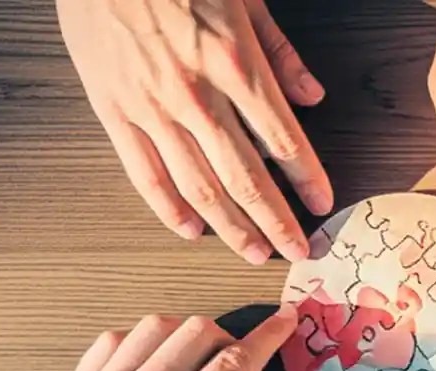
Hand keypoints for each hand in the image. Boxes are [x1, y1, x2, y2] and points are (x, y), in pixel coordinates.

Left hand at [0, 308, 310, 370]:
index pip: (237, 362)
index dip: (270, 336)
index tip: (287, 319)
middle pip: (200, 331)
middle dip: (231, 339)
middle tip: (239, 366)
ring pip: (158, 326)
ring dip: (187, 335)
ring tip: (194, 368)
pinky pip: (114, 340)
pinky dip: (143, 342)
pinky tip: (152, 370)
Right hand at [58, 0, 332, 263]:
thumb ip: (280, 52)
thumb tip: (313, 98)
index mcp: (235, 62)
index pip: (284, 139)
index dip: (308, 179)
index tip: (323, 205)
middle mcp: (195, 95)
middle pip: (246, 178)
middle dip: (276, 222)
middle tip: (297, 250)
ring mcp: (151, 108)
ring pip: (198, 186)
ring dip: (231, 228)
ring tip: (254, 253)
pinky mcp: (112, 110)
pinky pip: (144, 174)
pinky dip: (169, 209)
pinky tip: (191, 231)